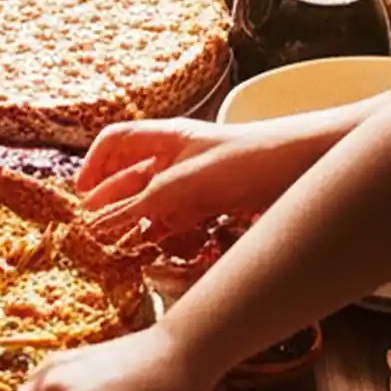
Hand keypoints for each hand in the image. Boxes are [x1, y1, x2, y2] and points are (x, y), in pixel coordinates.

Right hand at [80, 119, 329, 243]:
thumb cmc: (251, 159)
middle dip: (111, 202)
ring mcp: (197, 184)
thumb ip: (145, 202)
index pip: (116, 142)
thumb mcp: (189, 181)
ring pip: (155, 204)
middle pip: (131, 177)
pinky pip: (181, 222)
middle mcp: (177, 159)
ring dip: (137, 224)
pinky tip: (158, 251)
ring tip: (119, 249)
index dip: (94, 165)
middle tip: (91, 232)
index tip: (80, 195)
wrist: (310, 165)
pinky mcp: (216, 207)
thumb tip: (101, 222)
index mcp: (167, 138)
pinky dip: (167, 236)